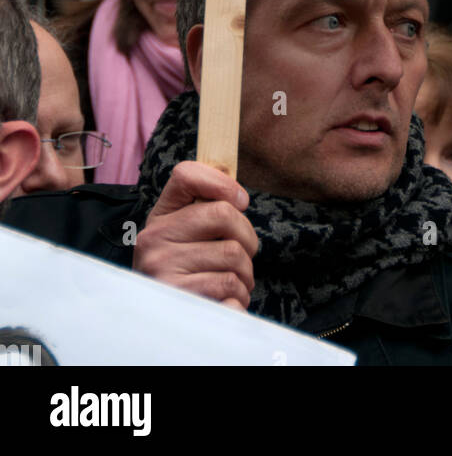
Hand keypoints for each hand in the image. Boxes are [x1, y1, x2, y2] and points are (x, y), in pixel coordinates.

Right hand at [132, 159, 258, 310]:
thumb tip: (239, 197)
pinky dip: (238, 299)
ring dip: (245, 275)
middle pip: (224, 214)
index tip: (241, 201)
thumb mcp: (184, 238)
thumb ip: (206, 212)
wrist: (156, 325)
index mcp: (159, 217)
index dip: (222, 182)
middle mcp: (154, 240)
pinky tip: (225, 302)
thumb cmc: (183, 274)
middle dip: (248, 238)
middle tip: (244, 255)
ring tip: (233, 284)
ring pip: (234, 256)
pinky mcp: (178, 299)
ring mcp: (163, 270)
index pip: (186, 175)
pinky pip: (230, 289)